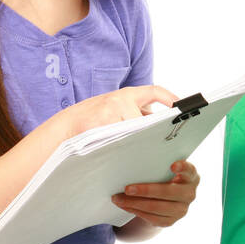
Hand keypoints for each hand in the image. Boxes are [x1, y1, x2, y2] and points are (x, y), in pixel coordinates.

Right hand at [61, 84, 178, 137]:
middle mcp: (120, 100)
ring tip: (131, 148)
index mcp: (125, 95)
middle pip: (147, 118)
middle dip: (153, 130)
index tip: (180, 105)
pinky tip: (119, 152)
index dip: (169, 97)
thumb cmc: (92, 121)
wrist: (63, 128)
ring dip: (136, 141)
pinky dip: (123, 147)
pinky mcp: (100, 125)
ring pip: (135, 130)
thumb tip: (157, 121)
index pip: (153, 91)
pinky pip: (120, 140)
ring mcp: (110, 112)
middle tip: (162, 140)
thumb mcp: (114, 109)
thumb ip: (134, 112)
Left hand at [112, 160, 199, 225]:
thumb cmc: (163, 178)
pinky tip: (125, 206)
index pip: (189, 171)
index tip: (172, 166)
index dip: (182, 168)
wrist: (165, 199)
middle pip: (167, 192)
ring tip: (118, 199)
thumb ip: (157, 168)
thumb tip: (130, 167)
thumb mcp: (165, 171)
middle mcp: (189, 194)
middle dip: (145, 190)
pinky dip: (135, 211)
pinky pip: (151, 218)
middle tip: (127, 189)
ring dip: (134, 203)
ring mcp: (182, 210)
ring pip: (156, 207)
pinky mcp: (171, 221)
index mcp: (190, 177)